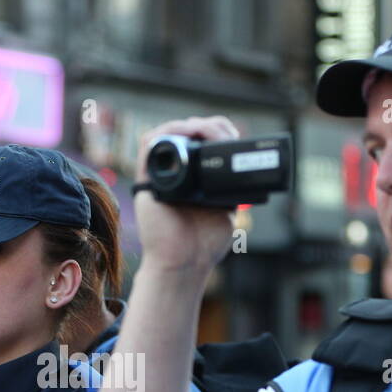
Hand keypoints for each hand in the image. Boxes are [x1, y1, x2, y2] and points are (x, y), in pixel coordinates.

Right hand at [134, 116, 240, 274]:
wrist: (182, 265)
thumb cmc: (203, 246)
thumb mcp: (226, 211)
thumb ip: (230, 192)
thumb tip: (246, 171)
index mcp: (192, 181)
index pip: (202, 145)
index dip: (217, 133)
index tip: (233, 136)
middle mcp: (173, 175)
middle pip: (186, 135)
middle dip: (207, 127)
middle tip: (223, 133)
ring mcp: (158, 177)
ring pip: (167, 134)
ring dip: (188, 126)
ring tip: (206, 131)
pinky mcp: (145, 181)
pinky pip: (149, 144)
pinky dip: (166, 132)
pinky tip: (185, 132)